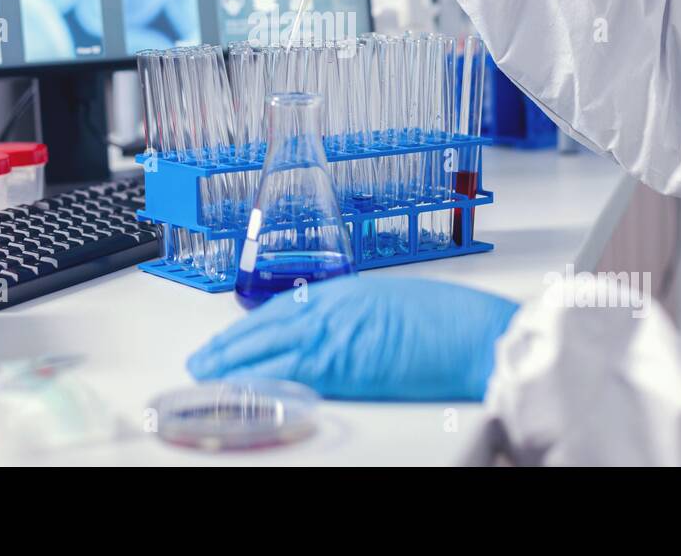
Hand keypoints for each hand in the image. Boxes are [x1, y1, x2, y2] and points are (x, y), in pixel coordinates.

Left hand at [187, 275, 519, 400]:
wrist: (478, 334)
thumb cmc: (452, 322)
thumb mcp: (395, 305)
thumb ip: (358, 318)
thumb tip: (336, 337)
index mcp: (347, 289)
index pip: (283, 309)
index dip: (251, 326)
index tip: (231, 339)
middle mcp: (334, 306)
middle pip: (266, 327)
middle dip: (230, 345)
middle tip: (201, 360)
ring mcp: (336, 333)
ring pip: (267, 349)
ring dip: (232, 364)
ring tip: (205, 376)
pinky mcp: (342, 363)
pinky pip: (288, 374)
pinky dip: (258, 383)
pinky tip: (239, 392)